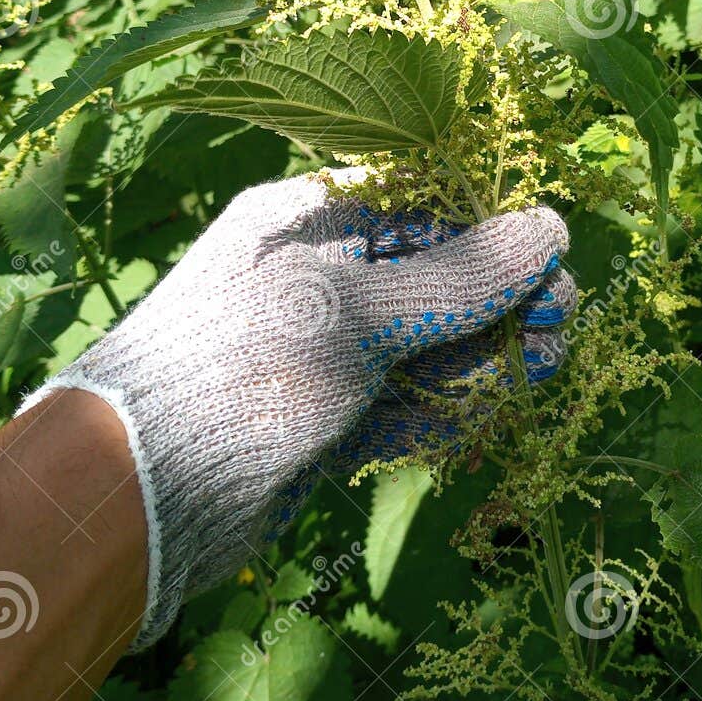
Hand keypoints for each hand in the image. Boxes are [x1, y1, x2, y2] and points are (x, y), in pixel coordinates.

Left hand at [265, 204, 578, 536]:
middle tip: (564, 321)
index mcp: (303, 220)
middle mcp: (310, 277)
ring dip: (484, 356)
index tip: (555, 255)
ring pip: (420, 345)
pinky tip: (493, 412)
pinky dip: (445, 407)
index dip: (489, 227)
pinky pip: (398, 402)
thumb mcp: (355, 314)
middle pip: (428, 277)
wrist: (137, 497)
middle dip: (498, 298)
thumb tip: (553, 226)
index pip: (416, 203)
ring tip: (547, 366)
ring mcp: (316, 353)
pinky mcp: (320, 420)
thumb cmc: (242, 369)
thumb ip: (456, 278)